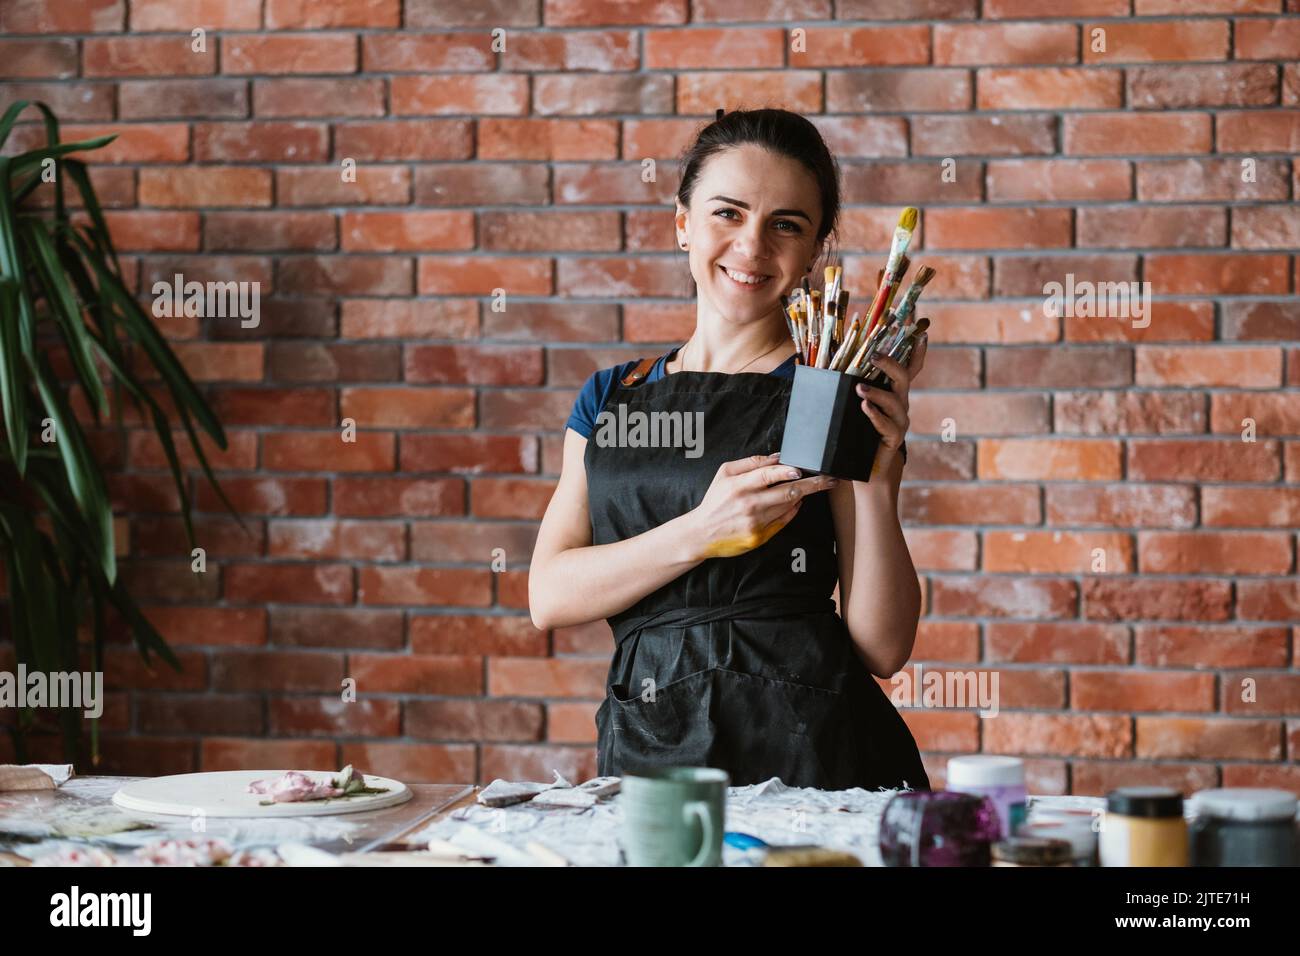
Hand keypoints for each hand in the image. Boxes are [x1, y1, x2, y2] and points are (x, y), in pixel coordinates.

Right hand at [686, 452, 837, 558]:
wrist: (702, 533)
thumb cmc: (714, 500)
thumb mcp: (724, 473)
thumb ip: (750, 463)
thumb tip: (777, 458)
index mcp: (738, 486)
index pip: (768, 475)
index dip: (787, 471)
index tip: (802, 469)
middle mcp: (749, 504)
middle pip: (788, 492)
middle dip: (813, 484)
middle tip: (830, 479)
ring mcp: (756, 522)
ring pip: (789, 506)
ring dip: (803, 495)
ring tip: (812, 487)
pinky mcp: (760, 536)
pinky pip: (785, 520)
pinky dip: (793, 509)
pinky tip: (796, 502)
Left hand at [855, 332, 927, 479]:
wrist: (865, 471)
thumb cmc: (855, 436)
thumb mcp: (851, 409)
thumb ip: (846, 390)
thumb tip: (821, 366)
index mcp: (892, 393)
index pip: (910, 370)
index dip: (918, 353)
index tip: (922, 335)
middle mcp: (900, 404)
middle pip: (903, 379)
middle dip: (890, 364)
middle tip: (873, 356)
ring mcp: (899, 422)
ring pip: (894, 402)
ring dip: (877, 392)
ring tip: (859, 388)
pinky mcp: (894, 439)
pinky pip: (888, 425)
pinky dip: (876, 415)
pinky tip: (865, 408)